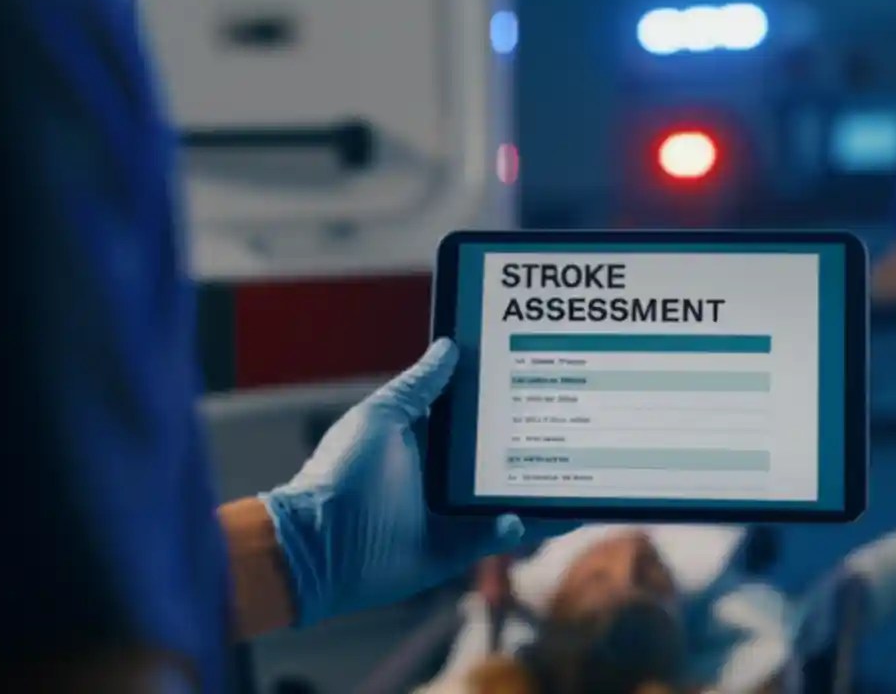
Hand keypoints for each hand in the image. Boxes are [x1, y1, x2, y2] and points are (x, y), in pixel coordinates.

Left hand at [261, 339, 572, 625]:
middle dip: (531, 442)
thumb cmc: (343, 475)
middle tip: (573, 421)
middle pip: (496, 454)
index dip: (501, 397)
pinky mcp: (454, 548)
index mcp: (421, 438)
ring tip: (576, 473)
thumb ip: (418, 387)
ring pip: (505, 496)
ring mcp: (449, 512)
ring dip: (537, 488)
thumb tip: (449, 347)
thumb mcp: (381, 418)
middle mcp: (439, 474)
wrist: (319, 549)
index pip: (471, 413)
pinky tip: (537, 514)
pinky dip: (518, 527)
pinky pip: (496, 536)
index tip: (538, 374)